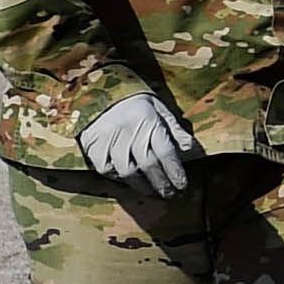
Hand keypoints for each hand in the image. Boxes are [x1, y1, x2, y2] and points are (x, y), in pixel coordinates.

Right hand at [79, 91, 199, 200]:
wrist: (101, 90)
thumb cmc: (137, 103)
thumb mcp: (160, 110)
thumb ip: (175, 130)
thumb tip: (191, 149)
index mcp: (148, 118)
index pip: (165, 151)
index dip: (175, 171)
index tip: (182, 185)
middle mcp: (128, 128)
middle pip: (147, 164)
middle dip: (162, 183)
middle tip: (170, 194)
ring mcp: (108, 137)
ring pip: (126, 170)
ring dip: (141, 185)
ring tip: (152, 191)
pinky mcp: (92, 143)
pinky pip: (105, 168)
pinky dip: (118, 178)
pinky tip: (129, 180)